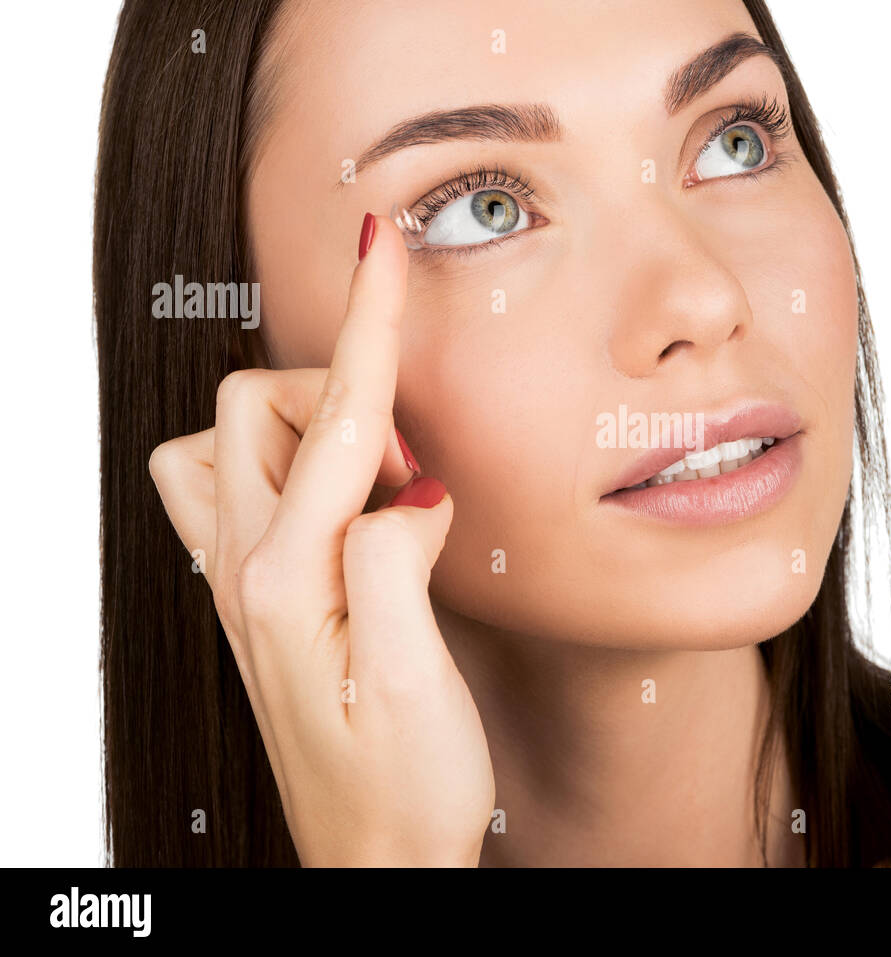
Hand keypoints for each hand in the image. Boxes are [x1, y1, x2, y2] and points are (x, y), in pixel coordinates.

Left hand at [147, 214, 493, 865]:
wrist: (374, 860)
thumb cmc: (403, 787)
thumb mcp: (419, 679)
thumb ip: (396, 561)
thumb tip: (404, 487)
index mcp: (288, 580)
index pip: (339, 420)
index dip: (369, 325)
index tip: (381, 246)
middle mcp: (247, 571)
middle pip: (262, 408)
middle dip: (344, 398)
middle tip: (417, 468)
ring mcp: (244, 584)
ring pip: (231, 441)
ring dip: (310, 430)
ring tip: (380, 484)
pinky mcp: (262, 597)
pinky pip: (235, 490)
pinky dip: (291, 467)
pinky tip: (346, 510)